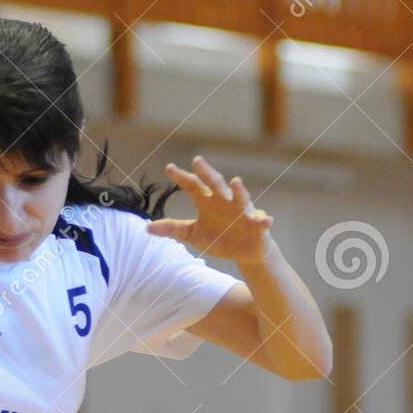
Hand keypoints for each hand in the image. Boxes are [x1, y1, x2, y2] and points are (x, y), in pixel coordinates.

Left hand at [147, 157, 273, 265]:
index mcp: (207, 201)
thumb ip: (172, 229)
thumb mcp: (192, 234)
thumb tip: (146, 228)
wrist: (243, 251)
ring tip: (235, 182)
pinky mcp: (257, 224)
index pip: (192, 185)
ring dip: (239, 191)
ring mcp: (242, 211)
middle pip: (215, 184)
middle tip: (197, 161)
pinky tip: (265, 220)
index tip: (169, 168)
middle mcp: (225, 201)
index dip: (181, 177)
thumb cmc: (218, 237)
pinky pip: (261, 221)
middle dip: (207, 173)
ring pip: (240, 198)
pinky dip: (264, 220)